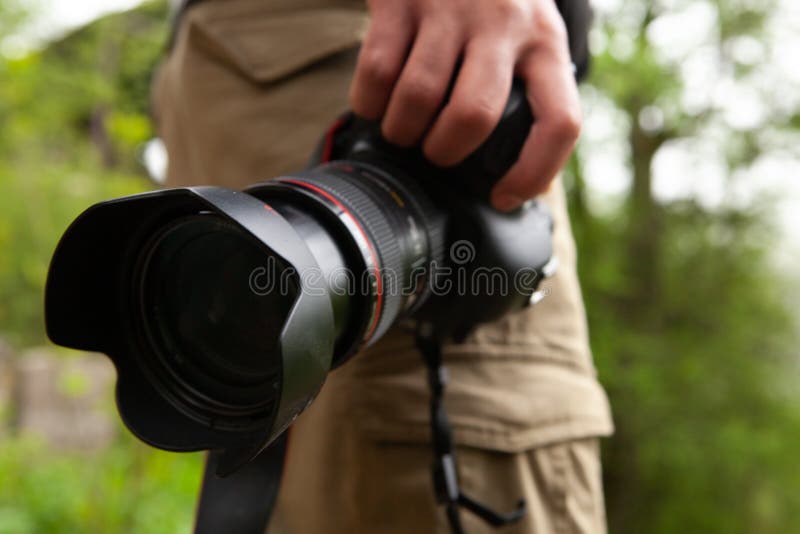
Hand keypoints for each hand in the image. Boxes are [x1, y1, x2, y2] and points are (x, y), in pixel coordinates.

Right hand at [349, 0, 581, 210]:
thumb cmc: (494, 3)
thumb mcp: (529, 35)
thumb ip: (527, 89)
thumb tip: (513, 175)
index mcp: (546, 42)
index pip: (559, 121)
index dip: (533, 173)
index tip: (504, 196)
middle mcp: (504, 23)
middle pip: (474, 115)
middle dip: (446, 152)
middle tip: (437, 154)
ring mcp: (450, 9)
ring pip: (418, 97)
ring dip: (403, 132)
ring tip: (403, 131)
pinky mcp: (402, 0)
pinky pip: (377, 71)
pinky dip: (369, 102)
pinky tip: (375, 104)